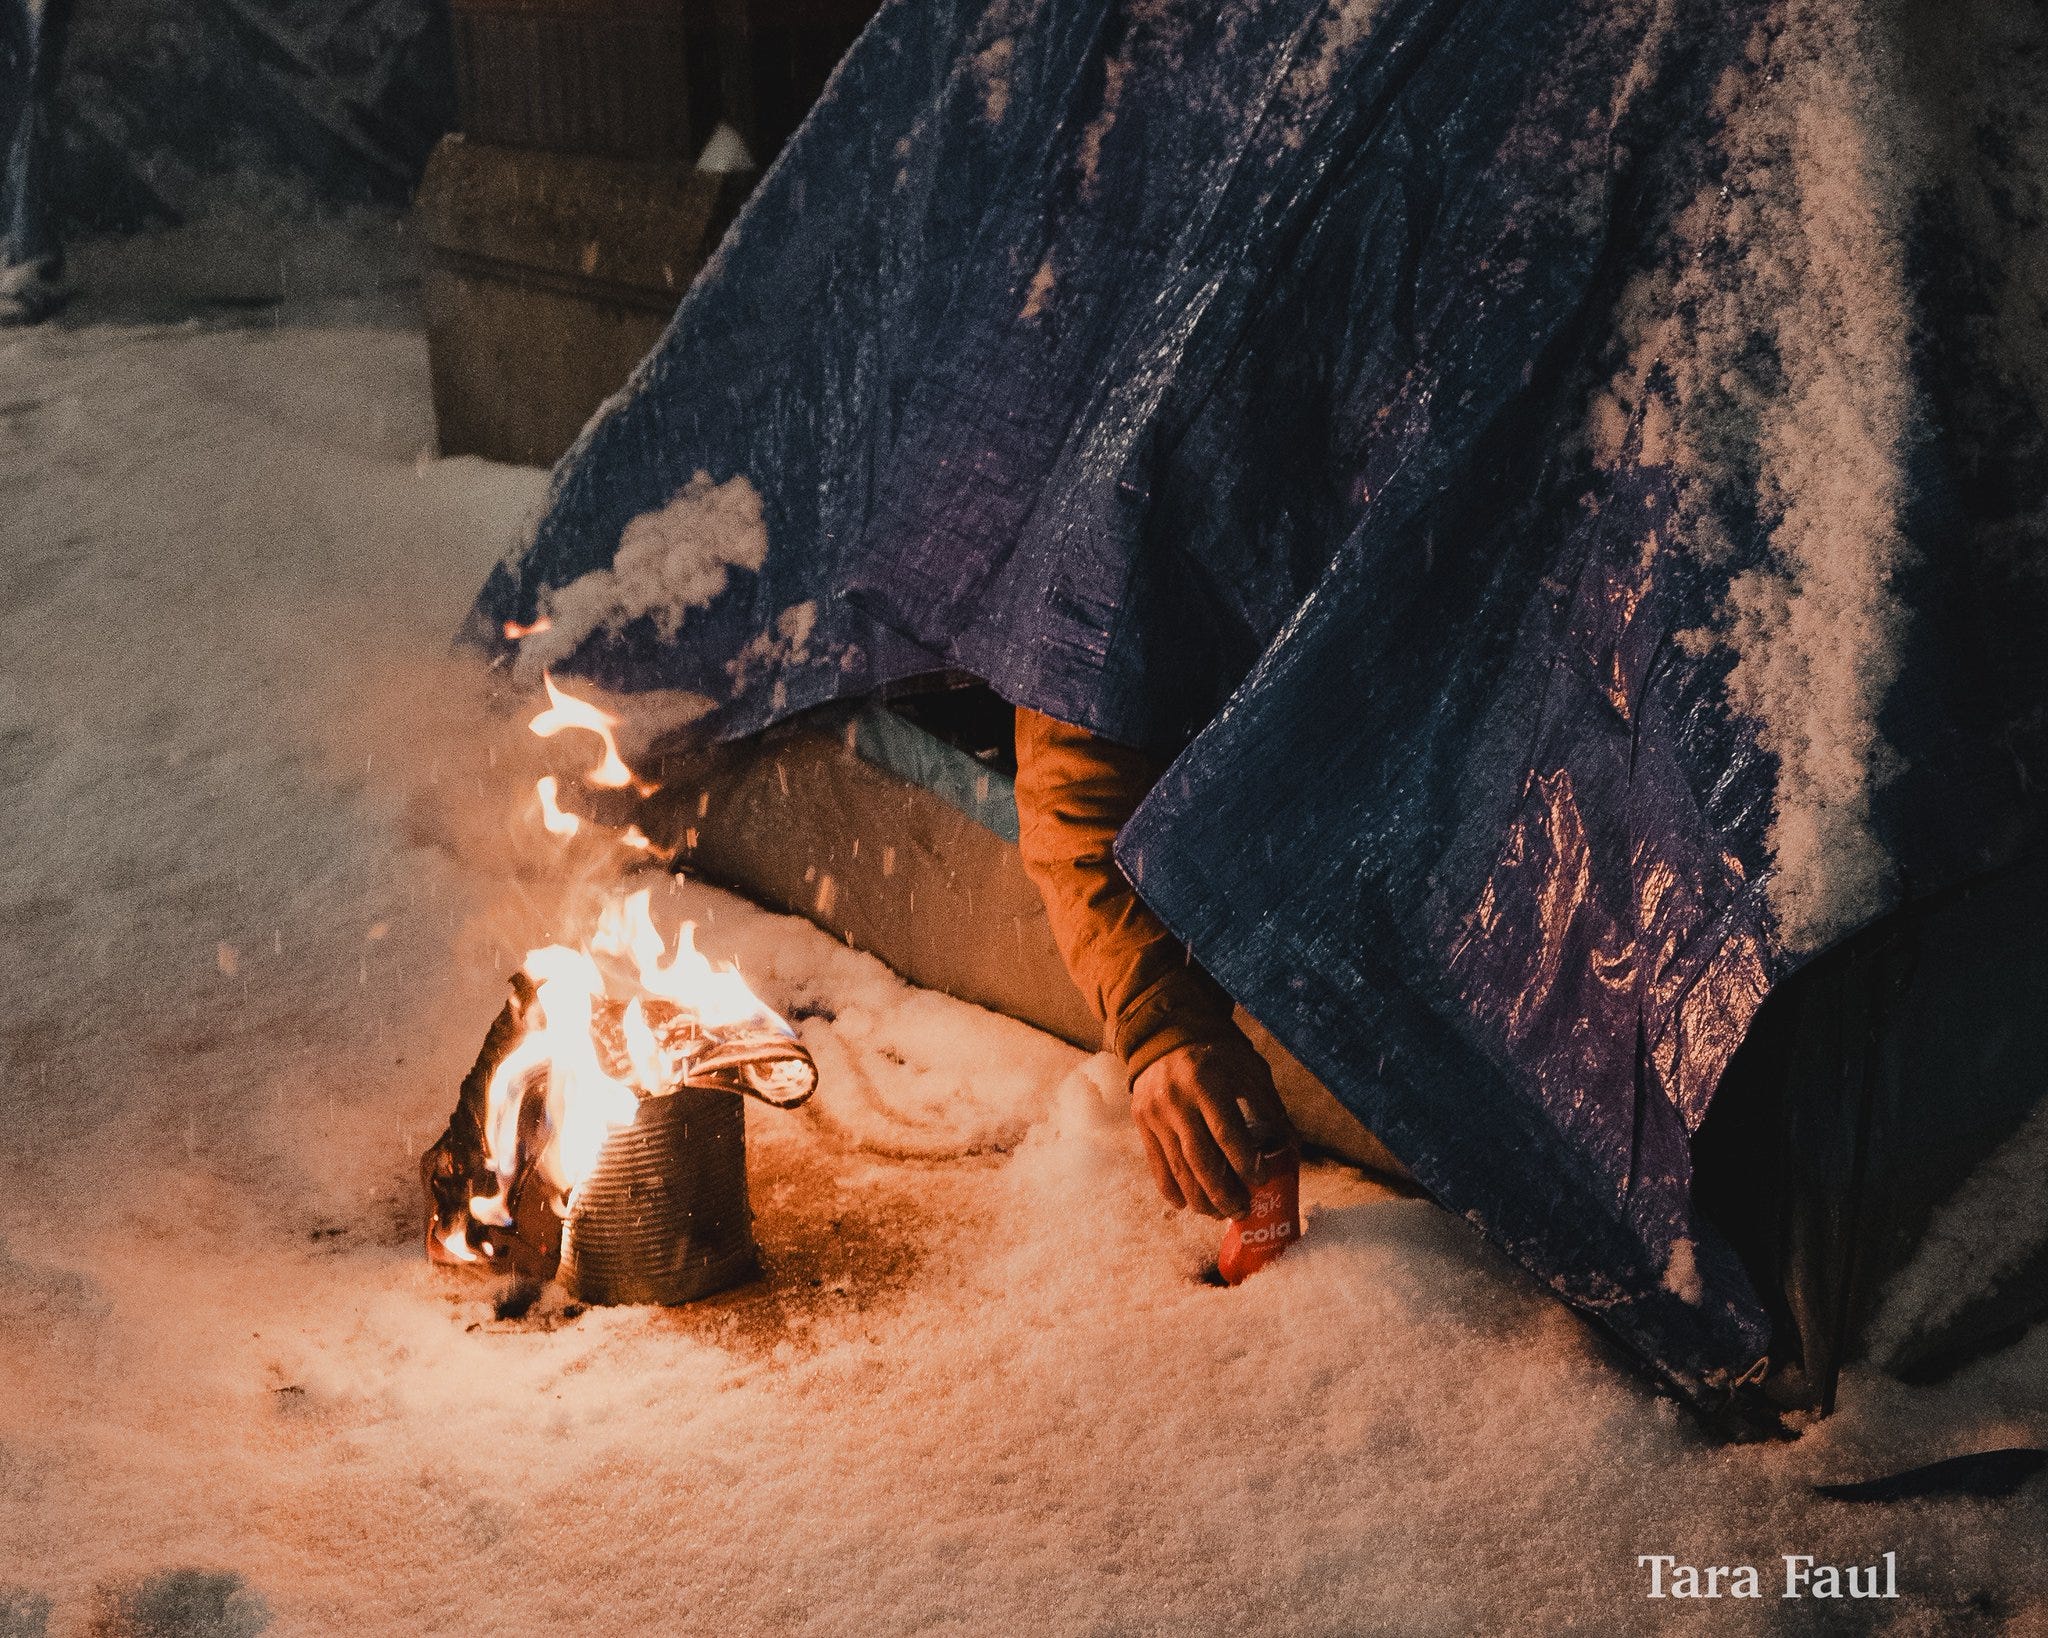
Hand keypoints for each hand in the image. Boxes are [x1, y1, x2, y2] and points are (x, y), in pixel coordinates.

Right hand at [1130, 1036, 1293, 1217]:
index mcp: (1207, 1083)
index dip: (1245, 1163)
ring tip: (1217, 1213)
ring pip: (1178, 1168)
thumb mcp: (1248, 1068)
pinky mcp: (1141, 1122)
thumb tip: (1290, 1145)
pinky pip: (1156, 1164)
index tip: (1261, 1181)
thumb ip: (1268, 1105)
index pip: (1227, 1134)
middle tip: (1240, 1211)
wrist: (1166, 1033)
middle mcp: (1177, 1100)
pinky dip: (1171, 1189)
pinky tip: (1186, 1204)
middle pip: (1201, 1160)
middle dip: (1223, 1192)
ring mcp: (1156, 1113)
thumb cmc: (1218, 1053)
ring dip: (1199, 1198)